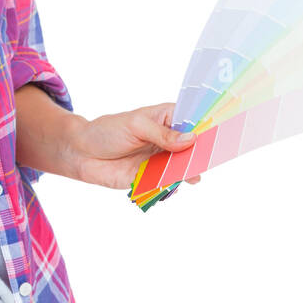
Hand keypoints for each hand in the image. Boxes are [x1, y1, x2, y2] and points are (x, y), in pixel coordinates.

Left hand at [71, 103, 202, 189]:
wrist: (82, 154)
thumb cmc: (107, 131)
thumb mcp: (135, 125)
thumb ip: (162, 134)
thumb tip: (191, 139)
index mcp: (167, 118)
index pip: (194, 120)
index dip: (207, 126)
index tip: (220, 132)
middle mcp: (169, 139)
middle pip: (193, 146)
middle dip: (201, 151)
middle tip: (209, 157)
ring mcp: (162, 159)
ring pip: (184, 166)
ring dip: (189, 170)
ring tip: (194, 173)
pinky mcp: (153, 178)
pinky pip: (169, 182)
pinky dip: (174, 184)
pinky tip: (177, 183)